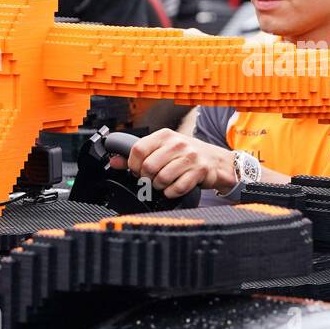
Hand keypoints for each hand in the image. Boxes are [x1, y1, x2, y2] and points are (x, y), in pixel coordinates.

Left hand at [114, 128, 233, 199]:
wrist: (215, 161)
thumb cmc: (184, 155)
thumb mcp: (161, 149)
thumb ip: (137, 155)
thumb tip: (114, 162)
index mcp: (164, 135)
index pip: (138, 149)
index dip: (133, 165)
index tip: (137, 171)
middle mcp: (178, 143)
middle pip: (148, 167)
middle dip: (146, 179)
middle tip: (151, 180)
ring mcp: (190, 157)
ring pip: (162, 178)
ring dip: (159, 186)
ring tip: (163, 184)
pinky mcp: (200, 171)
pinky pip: (177, 188)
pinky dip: (171, 192)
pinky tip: (173, 188)